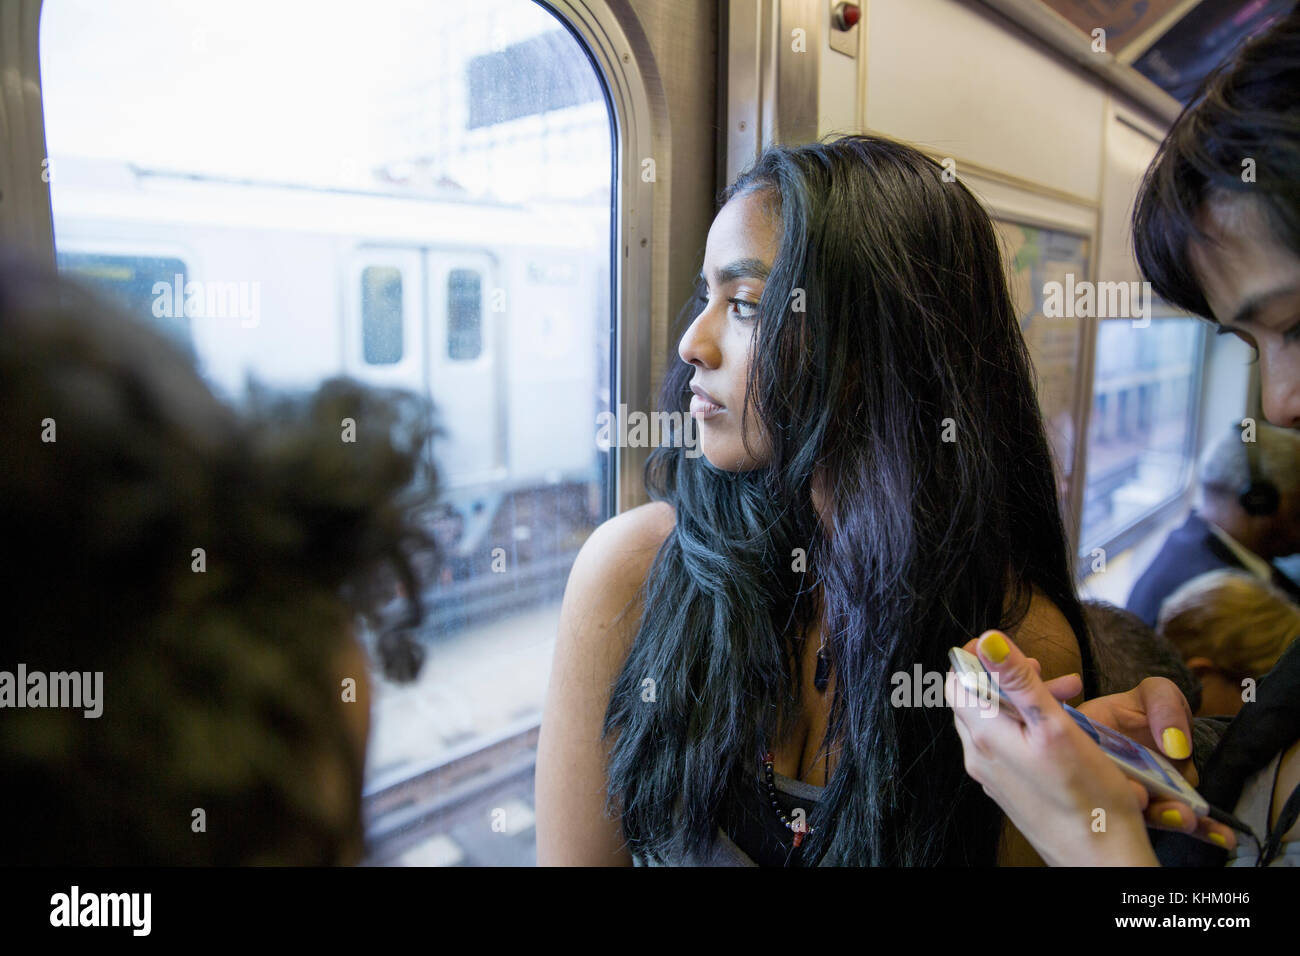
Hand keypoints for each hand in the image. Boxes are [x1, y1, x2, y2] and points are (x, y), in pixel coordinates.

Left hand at [947, 631, 1235, 864]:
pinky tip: (1064, 729)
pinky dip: (1029, 726)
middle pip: (975, 698)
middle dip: (1008, 676)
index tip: (1011, 650)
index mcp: (983, 736)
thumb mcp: (1057, 726)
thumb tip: (987, 639)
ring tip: (1071, 694)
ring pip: (995, 720)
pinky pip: (1008, 745)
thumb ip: (1019, 681)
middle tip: (1046, 671)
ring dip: (1025, 700)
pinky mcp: (1010, 790)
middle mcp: (979, 756)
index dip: (978, 657)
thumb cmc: (1088, 797)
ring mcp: (993, 776)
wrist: (1102, 861)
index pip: (956, 679)